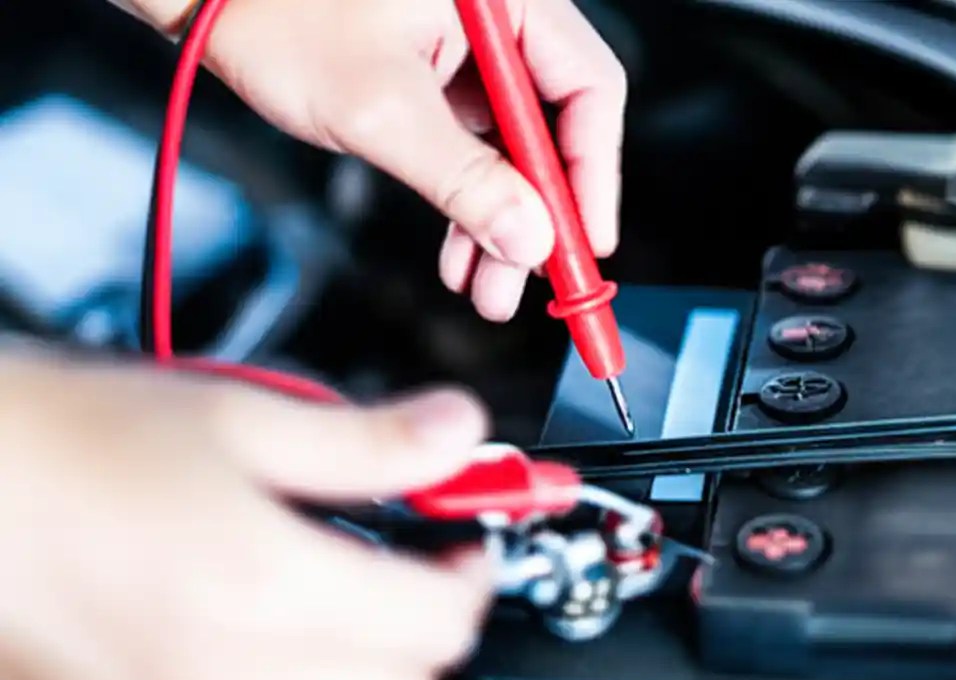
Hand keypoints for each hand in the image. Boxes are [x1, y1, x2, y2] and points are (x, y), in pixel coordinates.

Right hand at [0, 348, 492, 679]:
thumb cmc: (77, 443)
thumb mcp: (241, 417)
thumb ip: (370, 441)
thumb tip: (458, 436)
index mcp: (266, 586)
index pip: (439, 621)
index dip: (472, 574)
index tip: (461, 542)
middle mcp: (229, 674)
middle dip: (427, 635)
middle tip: (410, 574)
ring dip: (368, 677)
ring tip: (340, 607)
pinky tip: (271, 645)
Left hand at [135, 0, 625, 321]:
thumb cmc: (278, 16)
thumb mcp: (381, 112)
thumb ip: (465, 180)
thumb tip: (531, 240)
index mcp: (505, 0)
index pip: (590, 88)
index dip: (594, 174)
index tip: (585, 244)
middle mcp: (498, 22)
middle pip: (556, 127)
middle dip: (542, 215)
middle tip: (537, 283)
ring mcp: (470, 50)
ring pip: (514, 149)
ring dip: (503, 222)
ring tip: (489, 290)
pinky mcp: (439, 76)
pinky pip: (475, 148)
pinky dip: (469, 203)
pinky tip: (460, 255)